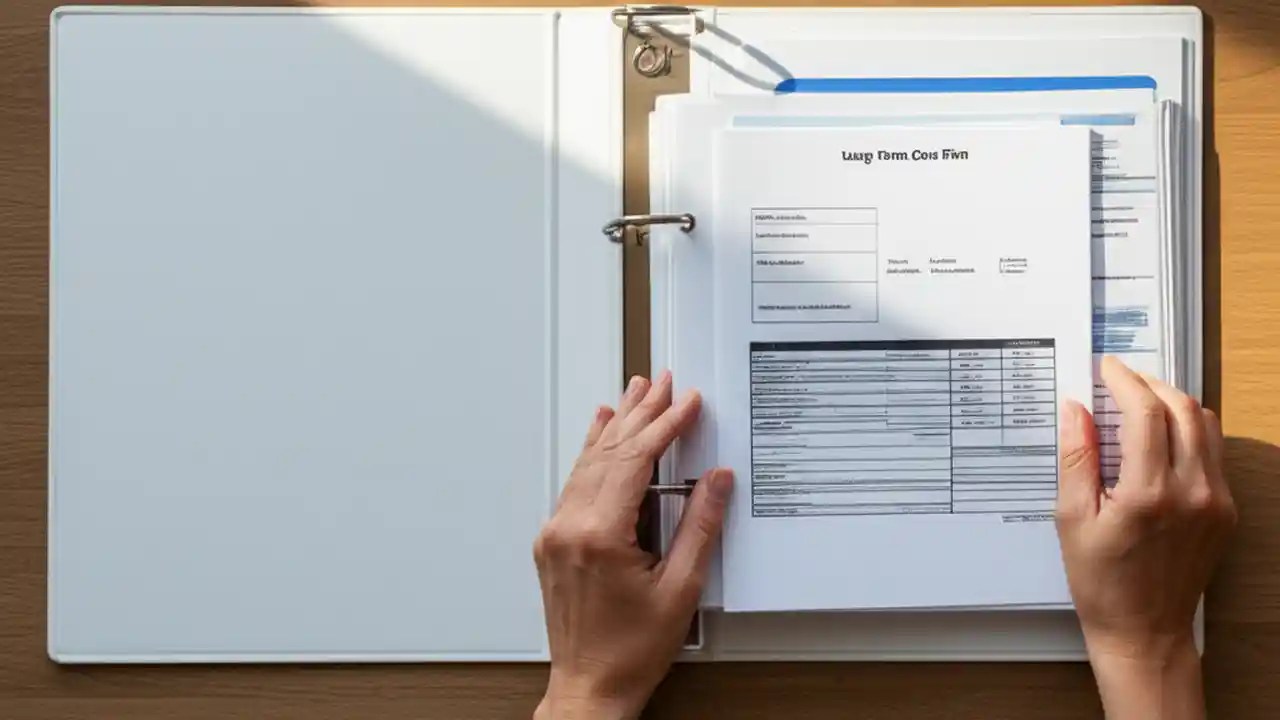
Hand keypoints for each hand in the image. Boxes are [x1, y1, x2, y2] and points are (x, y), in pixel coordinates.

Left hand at [533, 372, 733, 719]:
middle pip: (608, 453)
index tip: (686, 403)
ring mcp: (556, 533)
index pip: (634, 461)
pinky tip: (600, 431)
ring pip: (587, 463)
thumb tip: (716, 479)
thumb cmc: (631, 651)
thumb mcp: (680, 590)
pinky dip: (593, 453)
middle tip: (663, 382)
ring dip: (615, 426)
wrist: (590, 687)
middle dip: (640, 413)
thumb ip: (700, 527)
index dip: (664, 426)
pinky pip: (575, 483)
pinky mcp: (553, 542)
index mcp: (599, 536)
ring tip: (636, 392)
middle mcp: (569, 527)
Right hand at [1056, 356, 1235, 718]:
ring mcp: (1216, 501)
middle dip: (1149, 385)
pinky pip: (1213, 452)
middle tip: (1119, 380)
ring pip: (1205, 425)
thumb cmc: (1101, 582)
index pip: (1145, 413)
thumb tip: (1075, 408)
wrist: (1144, 630)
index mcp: (1149, 494)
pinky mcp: (1226, 511)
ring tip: (1140, 402)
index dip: (1124, 381)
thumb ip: (1076, 458)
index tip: (1105, 368)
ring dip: (1173, 403)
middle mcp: (1192, 492)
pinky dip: (1189, 430)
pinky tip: (1160, 436)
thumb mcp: (1072, 518)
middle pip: (1182, 409)